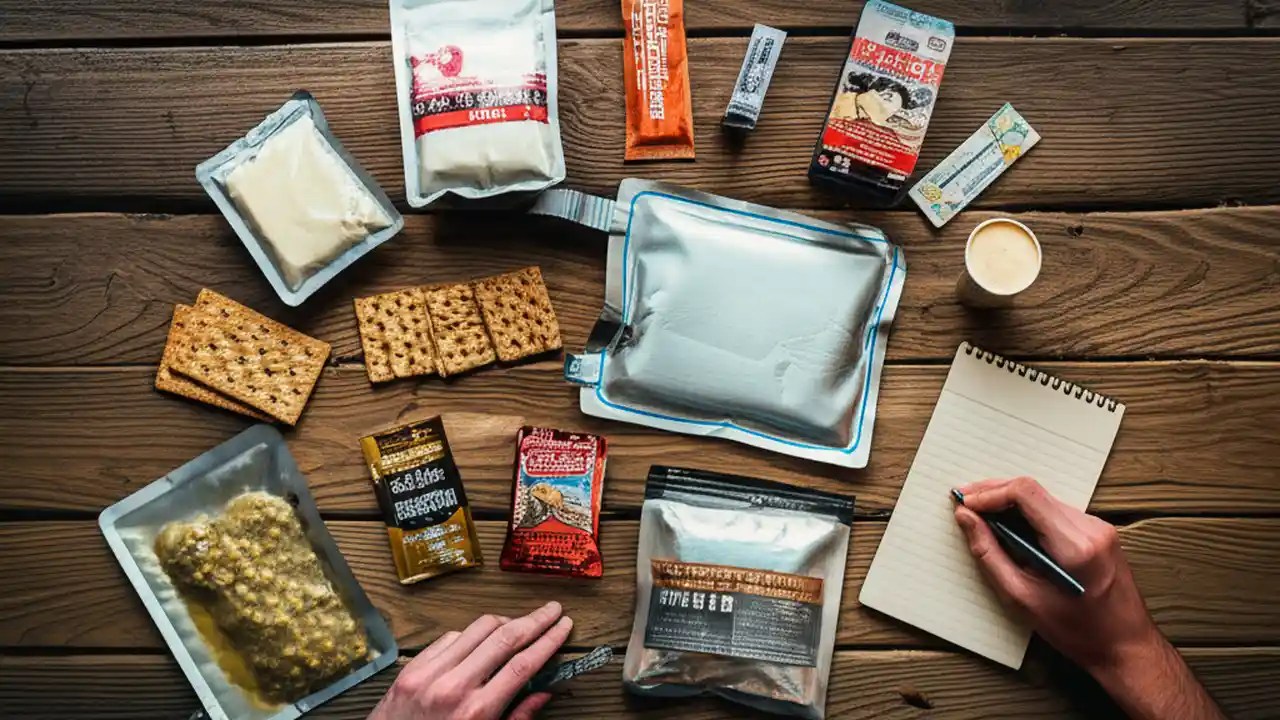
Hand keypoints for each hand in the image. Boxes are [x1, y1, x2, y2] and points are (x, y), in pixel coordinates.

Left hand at [369, 602, 572, 719]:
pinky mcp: (411, 669)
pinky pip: (449, 638)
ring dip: (504, 622)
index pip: (524, 664)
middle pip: (504, 638)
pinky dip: (470, 635)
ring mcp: (429, 674)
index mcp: (477, 712)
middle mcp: (453, 687)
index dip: (549, 641)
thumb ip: (518, 718)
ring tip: (519, 624)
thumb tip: (544, 693)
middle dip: (534, 620)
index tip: (563, 628)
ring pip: (476, 629)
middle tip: (551, 611)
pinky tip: (480, 641)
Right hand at [953, 478, 1225, 719]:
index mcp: (1074, 546)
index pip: (1025, 494)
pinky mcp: (1100, 531)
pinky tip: (1010, 528)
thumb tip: (966, 518)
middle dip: (994, 493)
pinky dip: (1029, 514)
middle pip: (1033, 490)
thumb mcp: (1021, 598)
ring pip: (1044, 498)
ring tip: (982, 515)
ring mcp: (1099, 527)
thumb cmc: (1077, 632)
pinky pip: (1056, 511)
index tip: (964, 503)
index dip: (988, 493)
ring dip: (1010, 503)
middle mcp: (1091, 528)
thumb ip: (989, 553)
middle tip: (965, 502)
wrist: (1126, 646)